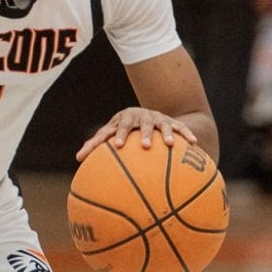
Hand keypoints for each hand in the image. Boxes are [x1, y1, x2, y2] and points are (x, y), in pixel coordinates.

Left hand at [76, 107, 197, 160]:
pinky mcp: (171, 122)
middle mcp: (142, 117)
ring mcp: (158, 119)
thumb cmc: (122, 129)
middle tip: (145, 146)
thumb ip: (95, 144)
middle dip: (144, 134)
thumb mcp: (110, 133)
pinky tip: (194, 143)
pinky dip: (186, 134)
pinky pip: (180, 128)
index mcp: (125, 119)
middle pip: (143, 124)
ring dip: (166, 134)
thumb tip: (77, 158)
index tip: (118, 146)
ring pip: (163, 125)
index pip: (120, 126)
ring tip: (171, 145)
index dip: (120, 134)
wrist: (144, 113)